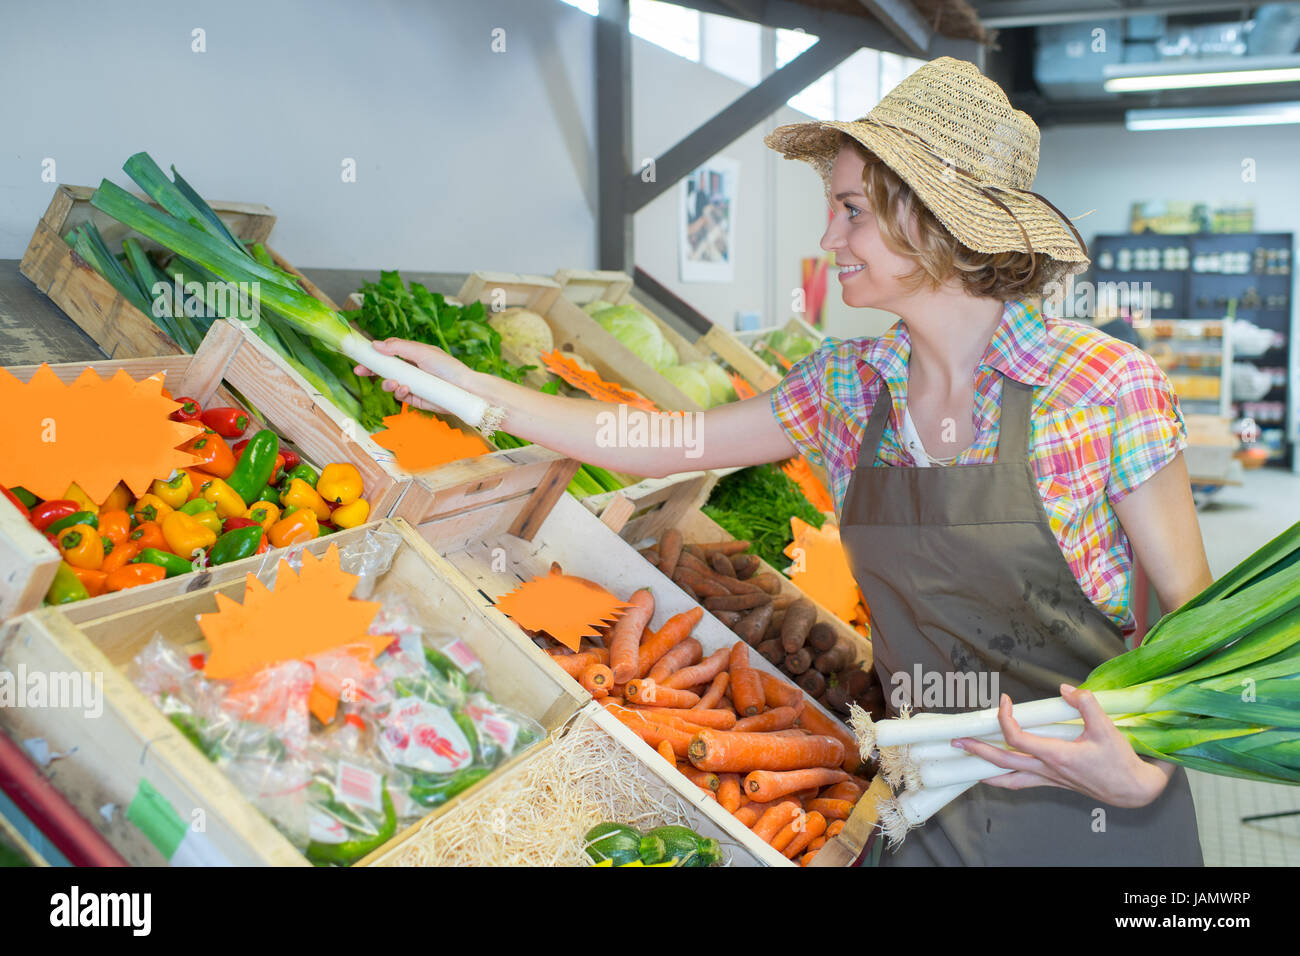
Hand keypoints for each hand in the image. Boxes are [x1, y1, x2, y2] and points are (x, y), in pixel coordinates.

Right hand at [353, 338, 473, 413]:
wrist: (463, 388)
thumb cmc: (447, 367)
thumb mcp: (421, 352)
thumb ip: (398, 348)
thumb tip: (376, 344)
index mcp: (411, 355)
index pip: (387, 354)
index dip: (373, 356)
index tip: (359, 356)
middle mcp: (410, 370)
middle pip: (384, 370)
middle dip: (371, 371)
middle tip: (359, 371)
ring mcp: (412, 385)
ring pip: (390, 384)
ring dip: (387, 383)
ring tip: (392, 382)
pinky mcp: (415, 399)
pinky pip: (400, 396)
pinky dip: (399, 392)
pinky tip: (404, 388)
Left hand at [952, 685, 1173, 808]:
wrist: (1133, 790)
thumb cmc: (1120, 761)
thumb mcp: (1107, 729)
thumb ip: (1086, 704)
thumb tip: (1065, 688)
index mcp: (1056, 755)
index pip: (1017, 738)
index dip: (1005, 719)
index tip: (1004, 700)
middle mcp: (1046, 770)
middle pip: (1002, 762)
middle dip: (977, 750)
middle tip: (956, 740)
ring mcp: (1048, 779)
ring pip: (1008, 778)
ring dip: (984, 769)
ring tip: (966, 761)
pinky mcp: (1052, 782)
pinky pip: (1021, 783)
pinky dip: (1003, 777)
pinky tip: (994, 773)